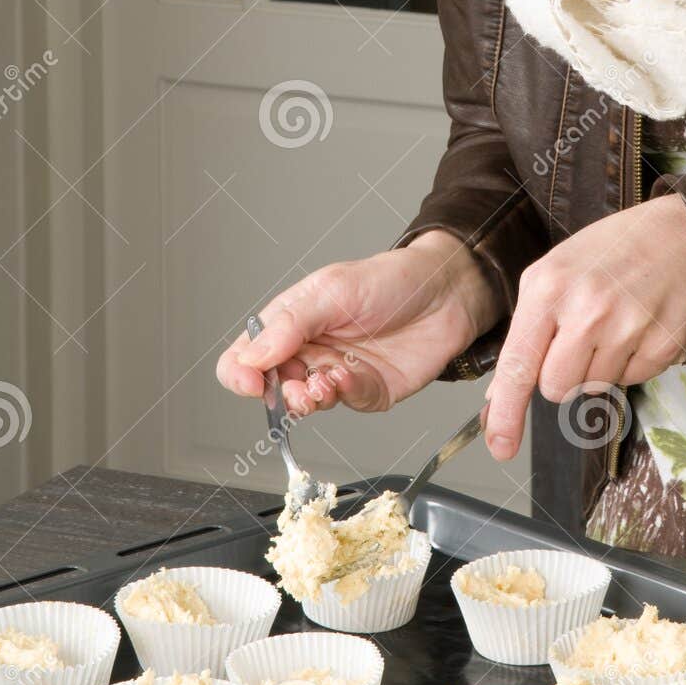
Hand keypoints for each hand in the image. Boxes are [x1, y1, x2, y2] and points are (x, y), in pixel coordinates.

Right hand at [216, 230, 502, 416]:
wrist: (445, 291)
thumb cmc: (388, 280)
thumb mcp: (332, 291)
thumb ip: (291, 324)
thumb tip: (250, 358)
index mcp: (290, 322)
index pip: (244, 357)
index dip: (240, 374)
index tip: (251, 382)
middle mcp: (309, 351)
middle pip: (272, 388)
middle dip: (280, 393)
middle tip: (299, 386)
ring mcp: (337, 374)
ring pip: (306, 403)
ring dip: (310, 398)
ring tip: (326, 382)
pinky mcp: (368, 391)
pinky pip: (347, 404)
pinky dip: (345, 395)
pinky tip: (351, 378)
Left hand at [482, 195, 685, 460]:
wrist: (680, 235)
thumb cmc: (609, 253)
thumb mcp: (553, 274)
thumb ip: (525, 332)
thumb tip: (500, 394)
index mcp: (548, 288)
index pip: (518, 365)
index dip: (506, 412)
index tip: (499, 445)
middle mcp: (587, 310)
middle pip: (556, 388)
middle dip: (561, 373)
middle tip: (578, 337)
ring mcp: (628, 328)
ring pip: (594, 388)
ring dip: (598, 366)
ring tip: (612, 322)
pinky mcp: (664, 345)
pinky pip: (631, 380)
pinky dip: (630, 362)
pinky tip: (637, 327)